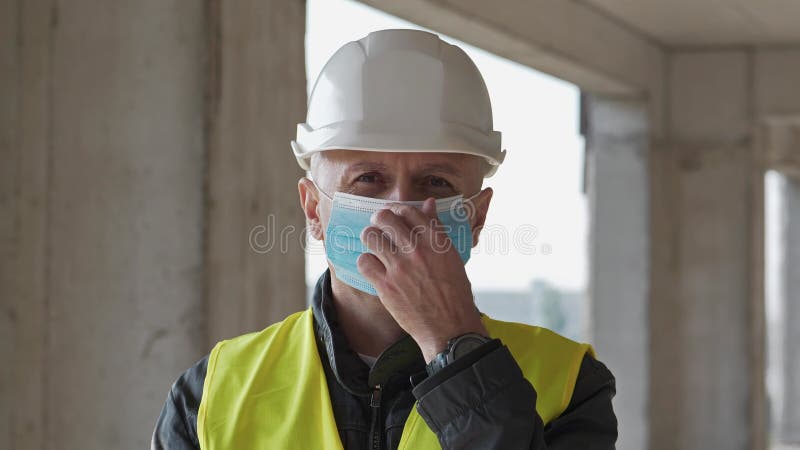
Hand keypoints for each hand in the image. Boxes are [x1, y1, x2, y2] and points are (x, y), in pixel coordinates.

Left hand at [356, 197, 487, 362]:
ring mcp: (400, 268)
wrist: (450, 328)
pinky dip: (366, 262)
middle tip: (380, 226)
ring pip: (370, 237)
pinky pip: (364, 262)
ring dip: (370, 238)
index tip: (396, 217)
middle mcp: (417, 251)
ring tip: (374, 245)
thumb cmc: (454, 294)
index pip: (411, 211)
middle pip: (386, 218)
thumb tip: (428, 203)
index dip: (400, 210)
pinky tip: (373, 267)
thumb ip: (437, 229)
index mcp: (437, 242)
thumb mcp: (452, 257)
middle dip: (379, 220)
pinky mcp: (386, 286)